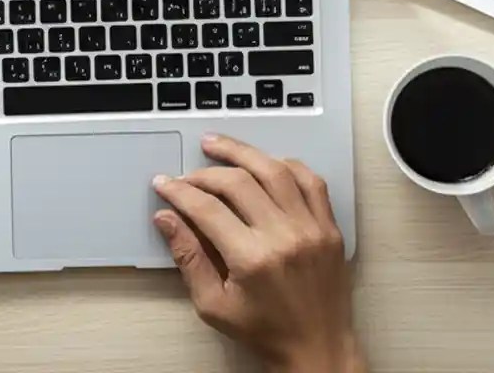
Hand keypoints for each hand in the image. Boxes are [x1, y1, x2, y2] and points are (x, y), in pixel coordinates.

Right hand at [152, 135, 362, 372]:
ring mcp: (311, 228)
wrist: (317, 348)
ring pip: (274, 171)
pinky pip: (311, 181)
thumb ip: (188, 257)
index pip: (207, 209)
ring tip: (218, 145)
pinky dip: (286, 164)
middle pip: (238, 182)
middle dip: (205, 172)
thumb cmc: (265, 331)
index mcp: (253, 259)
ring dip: (243, 153)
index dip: (180, 191)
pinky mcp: (329, 227)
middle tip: (186, 173)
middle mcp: (285, 237)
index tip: (164, 184)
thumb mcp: (213, 304)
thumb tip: (166, 219)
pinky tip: (266, 161)